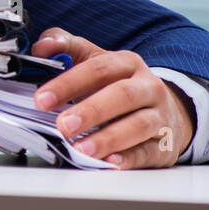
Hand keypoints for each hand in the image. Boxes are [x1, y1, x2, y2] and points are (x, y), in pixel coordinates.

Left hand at [30, 27, 195, 168]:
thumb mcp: (96, 59)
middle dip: (91, 111)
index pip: (98, 69)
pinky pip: (148, 152)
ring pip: (138, 126)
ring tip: (81, 149)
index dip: (68, 83)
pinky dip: (129, 158)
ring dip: (108, 138)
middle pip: (122, 95)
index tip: (42, 99)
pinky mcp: (164, 145)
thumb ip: (66, 48)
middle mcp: (148, 88)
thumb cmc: (119, 84)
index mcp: (127, 64)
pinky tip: (110, 162)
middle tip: (63, 125)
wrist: (166, 108)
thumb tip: (42, 47)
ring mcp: (159, 117)